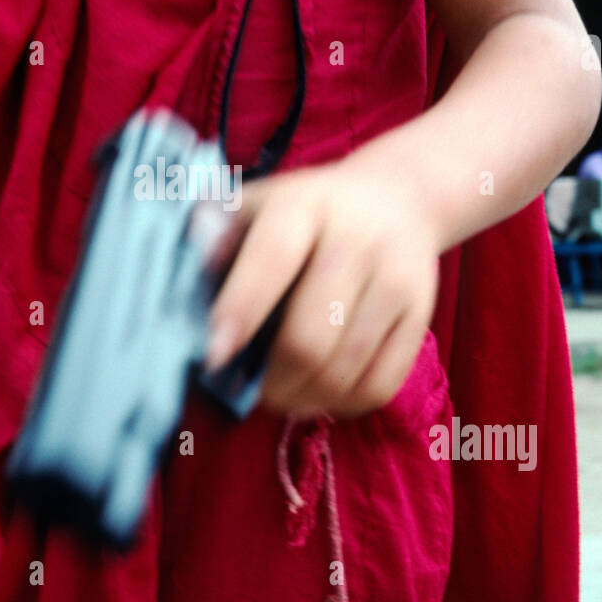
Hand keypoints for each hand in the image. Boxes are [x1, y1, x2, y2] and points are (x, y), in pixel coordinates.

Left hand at [205, 157, 439, 419]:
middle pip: (310, 337)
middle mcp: (357, 240)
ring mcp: (397, 280)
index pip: (273, 260)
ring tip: (277, 393)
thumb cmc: (302, 212)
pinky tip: (319, 392)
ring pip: (343, 370)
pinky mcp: (421, 315)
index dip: (240, 312)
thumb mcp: (254, 207)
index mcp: (303, 206)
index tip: (212, 356)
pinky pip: (379, 385)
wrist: (397, 198)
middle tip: (245, 388)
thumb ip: (213, 241)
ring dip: (300, 398)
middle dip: (268, 379)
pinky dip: (341, 403)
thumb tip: (179, 291)